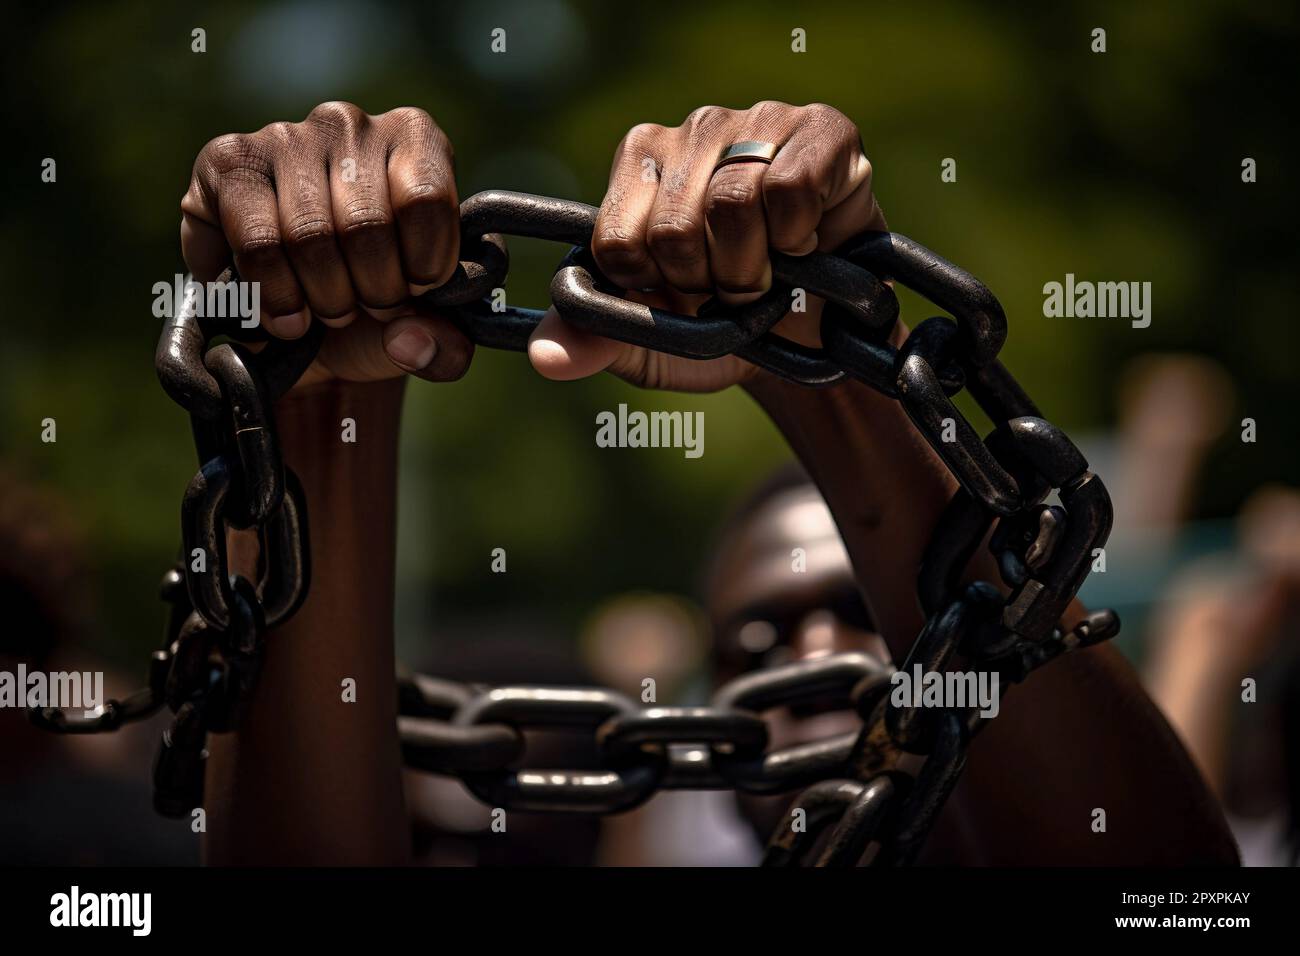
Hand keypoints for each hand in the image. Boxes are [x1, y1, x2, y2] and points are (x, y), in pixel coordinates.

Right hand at [181, 101, 471, 389]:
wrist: (307, 337)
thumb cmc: (375, 312)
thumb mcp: (424, 333)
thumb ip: (444, 346)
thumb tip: (410, 339)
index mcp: (413, 139)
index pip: (426, 200)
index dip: (422, 266)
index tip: (414, 290)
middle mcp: (348, 124)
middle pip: (366, 225)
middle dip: (369, 293)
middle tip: (363, 310)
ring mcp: (283, 137)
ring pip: (309, 236)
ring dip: (320, 299)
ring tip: (323, 313)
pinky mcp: (226, 163)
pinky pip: (257, 242)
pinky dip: (273, 296)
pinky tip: (283, 315)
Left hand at [528, 101, 885, 390]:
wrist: (815, 334)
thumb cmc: (728, 328)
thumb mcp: (652, 344)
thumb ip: (595, 341)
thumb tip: (545, 358)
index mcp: (638, 164)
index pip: (617, 239)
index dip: (655, 286)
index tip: (683, 291)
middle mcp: (692, 129)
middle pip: (673, 226)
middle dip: (707, 283)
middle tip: (732, 286)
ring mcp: (757, 120)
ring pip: (731, 204)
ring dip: (754, 268)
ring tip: (770, 268)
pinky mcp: (821, 129)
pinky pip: (790, 188)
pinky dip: (798, 237)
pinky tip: (804, 241)